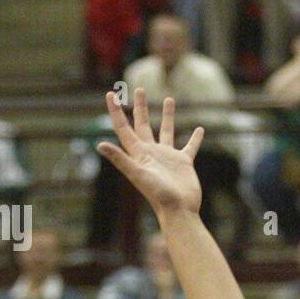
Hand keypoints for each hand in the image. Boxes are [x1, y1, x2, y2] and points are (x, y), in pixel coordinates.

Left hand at [98, 89, 204, 214]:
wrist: (179, 210)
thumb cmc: (158, 195)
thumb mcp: (138, 174)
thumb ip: (120, 159)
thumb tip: (100, 144)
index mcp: (138, 153)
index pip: (124, 128)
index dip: (116, 111)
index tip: (110, 94)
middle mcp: (151, 152)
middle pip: (143, 124)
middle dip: (140, 106)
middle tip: (139, 88)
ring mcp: (168, 157)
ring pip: (166, 131)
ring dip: (167, 115)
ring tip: (169, 99)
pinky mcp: (183, 163)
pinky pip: (189, 146)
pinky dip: (194, 138)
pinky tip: (199, 129)